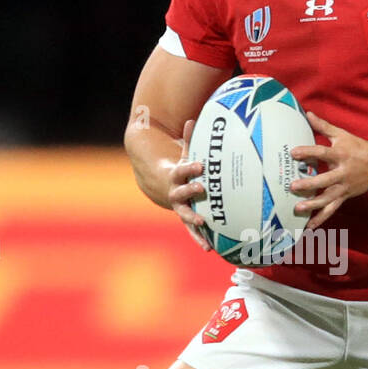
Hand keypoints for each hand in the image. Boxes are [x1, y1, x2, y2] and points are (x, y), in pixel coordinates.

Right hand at [168, 119, 210, 249]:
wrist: (158, 185)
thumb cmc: (178, 167)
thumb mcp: (181, 152)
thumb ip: (188, 139)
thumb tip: (192, 120)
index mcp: (175, 175)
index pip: (182, 170)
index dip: (190, 168)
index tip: (200, 165)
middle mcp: (175, 192)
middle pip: (182, 192)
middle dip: (191, 190)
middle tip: (201, 188)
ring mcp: (179, 206)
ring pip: (185, 213)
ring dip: (193, 217)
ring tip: (203, 221)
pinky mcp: (185, 217)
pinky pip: (191, 229)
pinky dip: (199, 238)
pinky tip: (209, 248)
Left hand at [289, 111, 367, 229]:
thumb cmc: (357, 148)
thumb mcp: (342, 135)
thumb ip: (323, 126)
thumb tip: (307, 113)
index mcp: (340, 155)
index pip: (322, 153)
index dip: (308, 152)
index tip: (293, 153)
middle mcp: (342, 173)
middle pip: (324, 180)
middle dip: (309, 184)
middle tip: (293, 187)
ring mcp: (343, 187)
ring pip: (328, 199)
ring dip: (313, 205)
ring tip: (298, 209)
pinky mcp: (344, 197)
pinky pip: (332, 210)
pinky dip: (321, 219)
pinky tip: (309, 227)